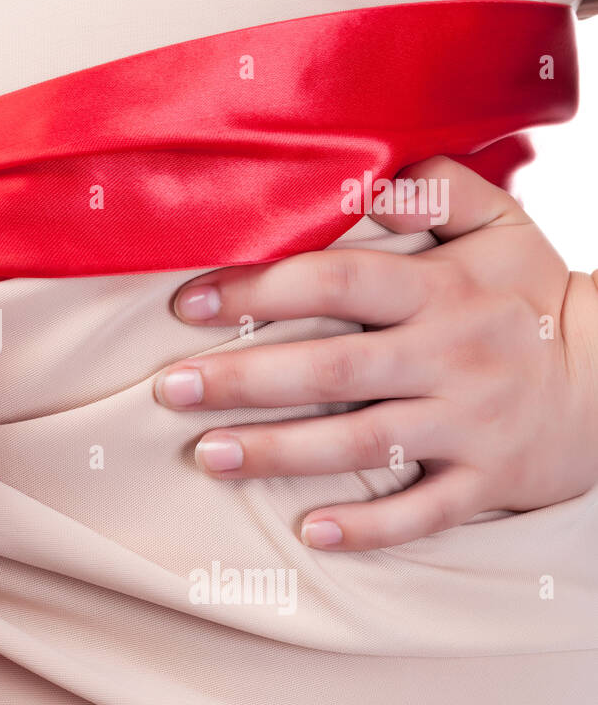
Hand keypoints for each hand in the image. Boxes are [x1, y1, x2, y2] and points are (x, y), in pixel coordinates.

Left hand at [154, 156, 597, 550]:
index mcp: (442, 289)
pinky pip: (424, 511)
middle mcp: (450, 355)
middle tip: (170, 389)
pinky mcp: (487, 480)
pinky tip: (309, 532)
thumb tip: (371, 173)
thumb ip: (438, 190)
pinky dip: (369, 527)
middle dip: (245, 379)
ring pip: (363, 442)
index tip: (188, 303)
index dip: (259, 290)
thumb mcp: (503, 224)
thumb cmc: (533, 296)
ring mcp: (469, 423)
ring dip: (281, 452)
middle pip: (333, 367)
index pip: (337, 282)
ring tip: (209, 456)